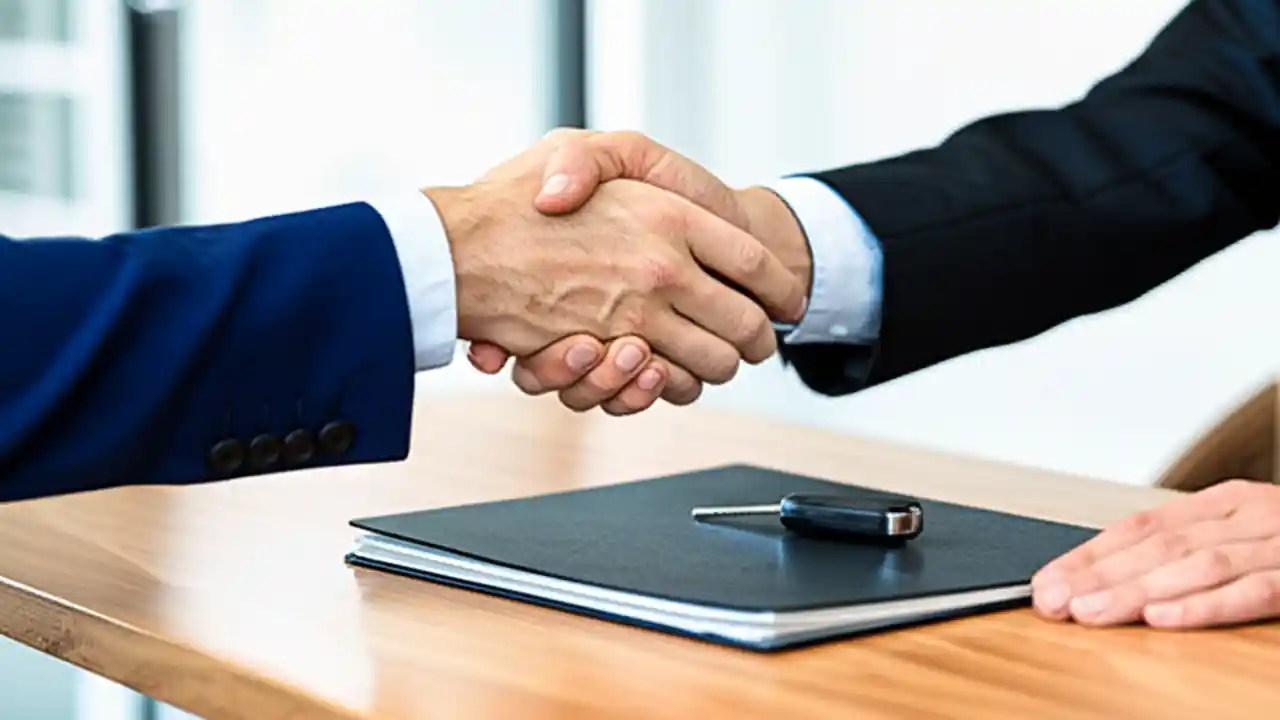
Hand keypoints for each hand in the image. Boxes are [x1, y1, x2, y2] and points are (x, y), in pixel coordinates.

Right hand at [468, 129, 813, 413]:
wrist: (454, 253)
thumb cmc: (511, 197)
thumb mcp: (576, 147)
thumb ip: (624, 160)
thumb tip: (668, 203)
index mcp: (669, 215)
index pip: (756, 262)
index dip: (782, 288)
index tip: (786, 302)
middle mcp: (661, 271)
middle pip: (746, 327)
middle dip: (758, 340)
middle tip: (757, 340)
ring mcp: (633, 320)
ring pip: (710, 367)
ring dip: (718, 367)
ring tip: (715, 357)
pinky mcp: (603, 358)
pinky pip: (658, 389)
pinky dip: (667, 388)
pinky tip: (660, 372)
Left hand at [1031, 479, 1279, 627]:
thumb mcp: (1247, 538)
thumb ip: (1190, 554)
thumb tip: (1109, 585)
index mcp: (1227, 504)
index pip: (1140, 527)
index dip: (1089, 555)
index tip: (1046, 583)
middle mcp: (1250, 513)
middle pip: (1158, 545)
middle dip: (1098, 575)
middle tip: (1053, 602)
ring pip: (1197, 564)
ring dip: (1137, 590)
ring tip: (1091, 613)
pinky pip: (1255, 589)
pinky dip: (1206, 605)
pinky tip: (1164, 617)